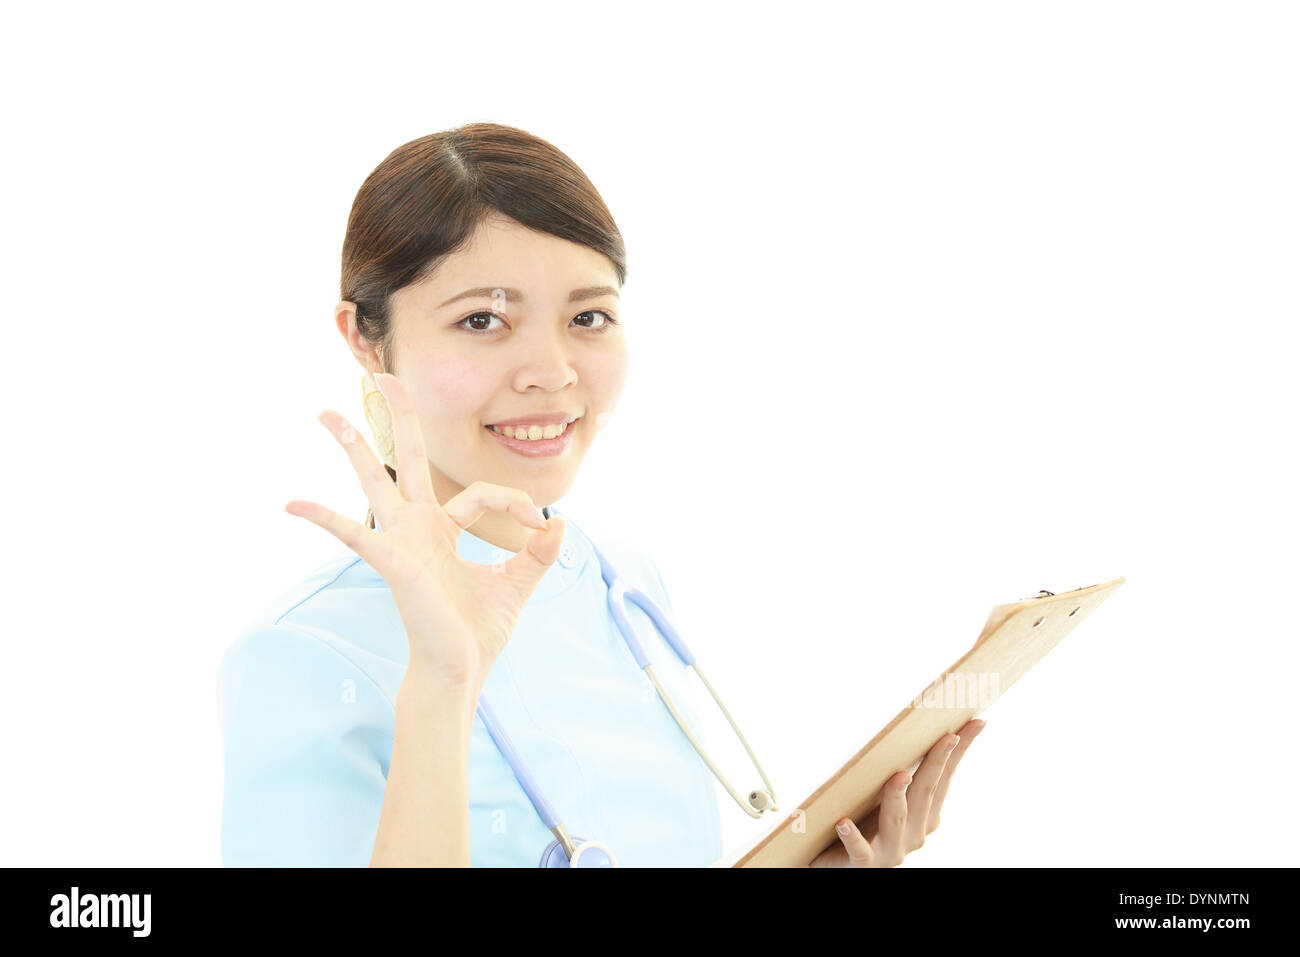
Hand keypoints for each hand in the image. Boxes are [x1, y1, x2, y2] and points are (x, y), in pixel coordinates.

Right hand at [284, 371, 565, 691]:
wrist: (462, 671)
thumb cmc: (480, 632)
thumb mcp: (519, 582)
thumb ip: (540, 552)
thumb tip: (560, 522)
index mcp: (445, 530)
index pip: (478, 494)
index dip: (513, 502)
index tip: (539, 525)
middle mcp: (418, 528)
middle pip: (407, 459)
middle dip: (398, 416)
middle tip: (381, 375)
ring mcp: (401, 542)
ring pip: (374, 481)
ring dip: (352, 445)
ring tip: (325, 412)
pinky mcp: (393, 563)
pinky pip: (355, 534)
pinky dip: (325, 518)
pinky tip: (292, 503)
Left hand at [807, 718, 986, 867]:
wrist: (839, 863)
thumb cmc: (864, 824)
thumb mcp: (885, 797)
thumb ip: (901, 774)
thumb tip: (909, 729)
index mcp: (924, 817)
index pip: (944, 778)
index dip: (958, 752)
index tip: (975, 723)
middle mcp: (914, 834)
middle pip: (925, 793)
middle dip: (937, 764)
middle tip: (948, 737)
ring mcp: (890, 850)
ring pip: (896, 819)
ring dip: (897, 797)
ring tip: (900, 776)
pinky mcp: (862, 863)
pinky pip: (859, 850)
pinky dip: (852, 836)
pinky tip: (843, 823)